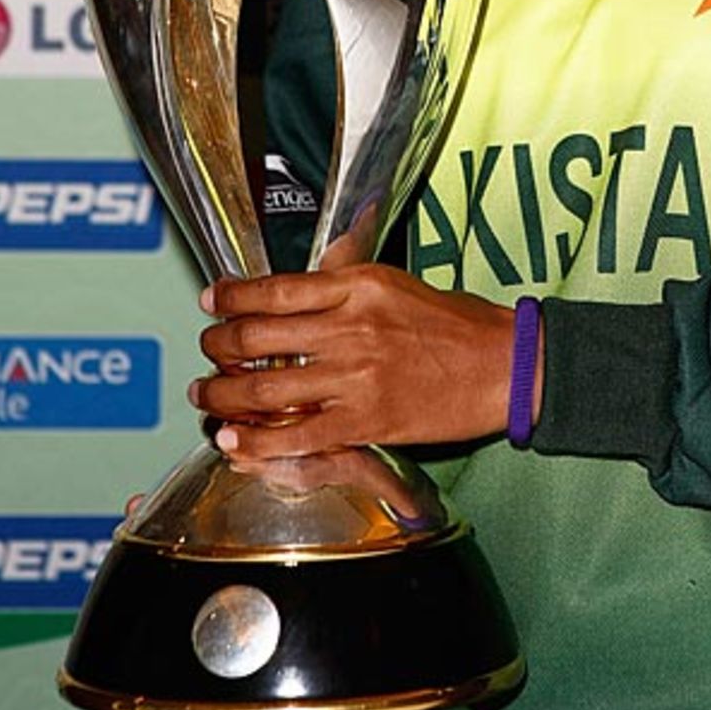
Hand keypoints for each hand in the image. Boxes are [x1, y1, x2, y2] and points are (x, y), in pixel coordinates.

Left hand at [190, 264, 539, 463]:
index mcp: (359, 286)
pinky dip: (255, 441)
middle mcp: (351, 327)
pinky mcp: (366, 421)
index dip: (231, 297)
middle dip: (217, 346)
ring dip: (222, 394)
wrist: (504, 365)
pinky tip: (233, 439)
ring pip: (265, 389)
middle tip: (207, 351)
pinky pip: (295, 436)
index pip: (274, 289)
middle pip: (257, 337)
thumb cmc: (458, 323)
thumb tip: (310, 268)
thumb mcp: (398, 281)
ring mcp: (356, 376)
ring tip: (207, 395)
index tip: (212, 301)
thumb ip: (349, 276)